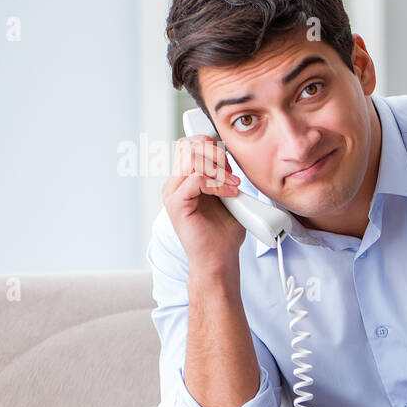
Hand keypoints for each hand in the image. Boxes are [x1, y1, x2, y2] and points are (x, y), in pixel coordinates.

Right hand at [165, 132, 246, 278]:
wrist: (219, 260)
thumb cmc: (224, 234)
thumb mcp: (229, 197)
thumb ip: (226, 176)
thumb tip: (233, 158)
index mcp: (185, 180)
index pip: (190, 145)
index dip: (213, 148)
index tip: (231, 166)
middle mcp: (175, 184)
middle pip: (188, 146)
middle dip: (216, 154)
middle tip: (232, 174)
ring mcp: (173, 193)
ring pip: (192, 159)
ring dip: (219, 169)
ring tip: (233, 185)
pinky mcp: (177, 204)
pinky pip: (196, 178)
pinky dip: (217, 183)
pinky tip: (230, 194)